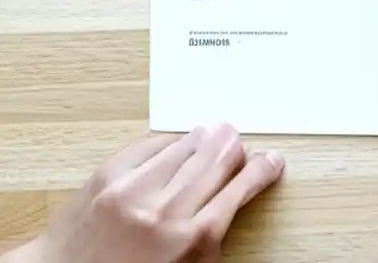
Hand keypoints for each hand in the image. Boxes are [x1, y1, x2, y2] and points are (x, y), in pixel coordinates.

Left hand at [0, 125, 283, 262]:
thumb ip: (210, 239)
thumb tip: (230, 202)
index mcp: (193, 242)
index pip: (239, 190)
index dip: (260, 172)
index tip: (270, 162)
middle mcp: (165, 212)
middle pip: (215, 161)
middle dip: (233, 149)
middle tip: (240, 143)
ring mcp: (133, 192)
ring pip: (184, 148)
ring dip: (203, 140)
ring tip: (214, 134)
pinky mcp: (106, 179)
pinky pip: (148, 147)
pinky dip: (167, 143)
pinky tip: (175, 142)